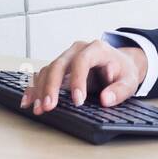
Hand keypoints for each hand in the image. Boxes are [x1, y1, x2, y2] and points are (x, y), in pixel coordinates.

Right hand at [20, 38, 146, 114]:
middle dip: (52, 86)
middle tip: (49, 106)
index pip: (82, 61)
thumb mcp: (129, 80)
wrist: (119, 64)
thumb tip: (106, 99)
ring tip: (39, 109)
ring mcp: (66, 58)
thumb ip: (119, 90)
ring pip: (48, 70)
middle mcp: (78, 50)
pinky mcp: (59, 68)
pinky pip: (43, 75)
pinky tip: (28, 101)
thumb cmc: (122, 71)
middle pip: (59, 64)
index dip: (78, 80)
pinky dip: (34, 88)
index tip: (77, 100)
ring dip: (40, 89)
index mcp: (96, 49)